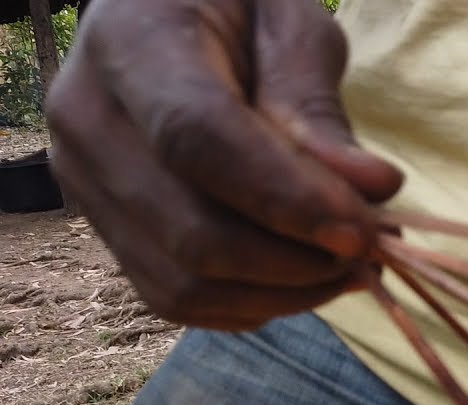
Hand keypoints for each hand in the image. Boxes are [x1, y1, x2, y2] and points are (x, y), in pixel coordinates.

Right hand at [46, 0, 402, 330]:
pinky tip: (304, 278)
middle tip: (374, 250)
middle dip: (298, 261)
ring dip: (284, 294)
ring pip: (185, 283)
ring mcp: (85, 185)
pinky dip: (252, 305)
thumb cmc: (236, 10)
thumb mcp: (288, 24)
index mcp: (130, 44)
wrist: (163, 18)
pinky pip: (178, 301)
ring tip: (350, 266)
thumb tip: (372, 188)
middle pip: (192, 231)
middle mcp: (86, 120)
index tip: (364, 232)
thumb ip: (319, 105)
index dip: (288, 199)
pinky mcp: (105, 231)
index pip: (200, 139)